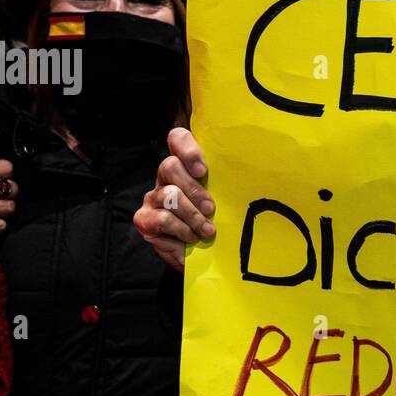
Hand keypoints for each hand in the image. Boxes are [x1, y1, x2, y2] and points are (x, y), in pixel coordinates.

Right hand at [133, 127, 214, 272]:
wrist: (202, 256)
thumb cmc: (215, 222)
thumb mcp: (224, 200)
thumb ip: (226, 183)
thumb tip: (251, 173)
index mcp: (186, 166)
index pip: (178, 139)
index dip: (188, 149)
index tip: (203, 171)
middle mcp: (165, 177)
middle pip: (169, 166)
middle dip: (194, 190)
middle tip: (211, 209)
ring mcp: (153, 197)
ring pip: (169, 194)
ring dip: (192, 215)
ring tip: (206, 230)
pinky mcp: (144, 219)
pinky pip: (162, 219)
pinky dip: (181, 230)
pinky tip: (191, 238)